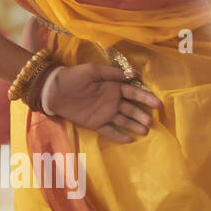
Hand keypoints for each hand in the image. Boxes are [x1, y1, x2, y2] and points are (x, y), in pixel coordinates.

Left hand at [46, 63, 161, 143]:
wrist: (53, 89)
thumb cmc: (73, 76)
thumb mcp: (93, 70)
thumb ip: (112, 73)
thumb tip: (134, 74)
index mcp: (112, 87)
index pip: (133, 93)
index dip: (146, 98)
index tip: (157, 104)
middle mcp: (111, 101)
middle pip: (131, 109)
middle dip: (141, 115)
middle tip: (150, 122)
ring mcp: (104, 113)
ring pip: (123, 121)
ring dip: (134, 126)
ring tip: (145, 131)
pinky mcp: (95, 123)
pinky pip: (109, 130)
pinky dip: (119, 135)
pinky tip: (130, 140)